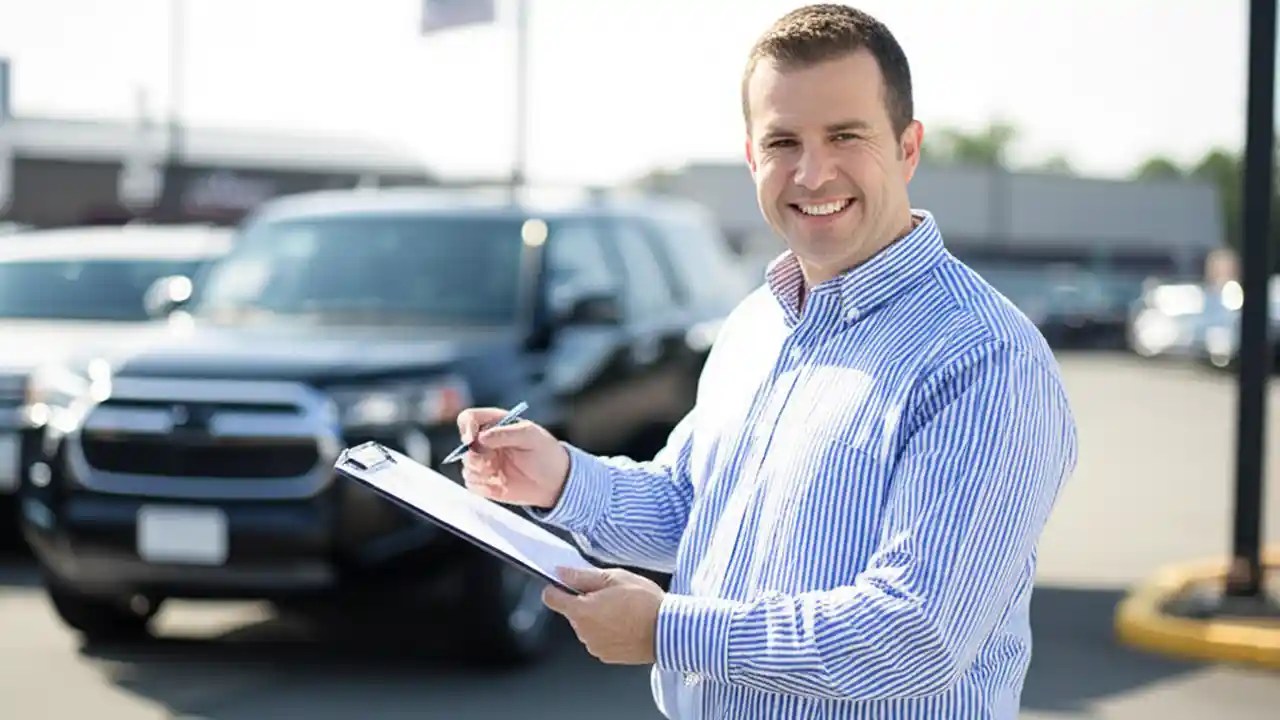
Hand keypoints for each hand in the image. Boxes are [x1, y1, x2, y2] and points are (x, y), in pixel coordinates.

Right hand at [456, 407, 570, 508]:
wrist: (556, 482)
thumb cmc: (546, 453)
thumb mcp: (531, 436)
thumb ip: (505, 434)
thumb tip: (481, 437)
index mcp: (495, 424)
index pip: (469, 418)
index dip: (466, 427)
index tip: (470, 439)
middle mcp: (486, 442)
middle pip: (464, 446)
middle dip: (474, 455)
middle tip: (490, 463)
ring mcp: (484, 462)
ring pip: (466, 466)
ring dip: (479, 471)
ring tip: (498, 473)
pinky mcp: (485, 482)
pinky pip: (471, 484)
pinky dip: (481, 485)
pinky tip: (499, 484)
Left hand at [542, 566, 663, 664]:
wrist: (668, 631)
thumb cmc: (644, 602)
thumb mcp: (614, 578)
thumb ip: (583, 575)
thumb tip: (561, 572)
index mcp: (581, 610)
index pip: (551, 598)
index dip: (556, 588)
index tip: (566, 583)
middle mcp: (583, 631)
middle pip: (572, 612)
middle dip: (585, 602)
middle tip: (609, 595)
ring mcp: (594, 646)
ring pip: (586, 626)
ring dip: (597, 618)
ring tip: (622, 610)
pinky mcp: (606, 656)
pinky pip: (599, 639)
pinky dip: (607, 632)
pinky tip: (625, 624)